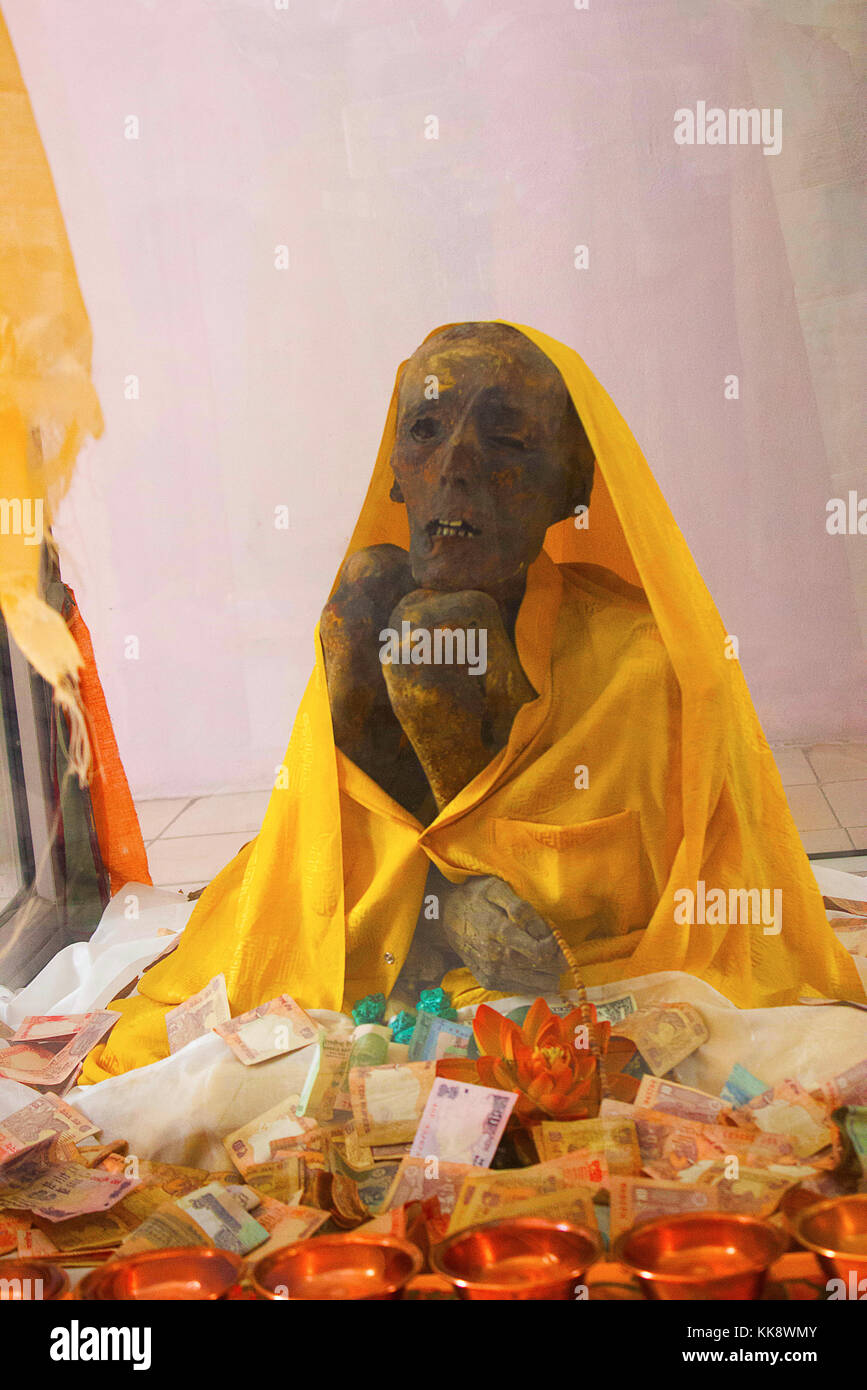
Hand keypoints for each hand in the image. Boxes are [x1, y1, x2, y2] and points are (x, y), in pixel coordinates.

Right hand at [441, 876, 565, 993]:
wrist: (445, 916)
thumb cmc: (475, 898)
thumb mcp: (496, 888)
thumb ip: (521, 908)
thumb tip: (542, 930)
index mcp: (499, 931)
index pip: (540, 952)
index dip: (556, 947)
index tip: (556, 937)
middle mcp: (496, 958)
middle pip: (544, 971)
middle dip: (556, 959)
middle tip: (553, 946)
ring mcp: (492, 973)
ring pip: (539, 984)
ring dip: (548, 971)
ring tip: (541, 954)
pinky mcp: (489, 981)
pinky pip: (525, 989)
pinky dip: (534, 979)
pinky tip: (529, 963)